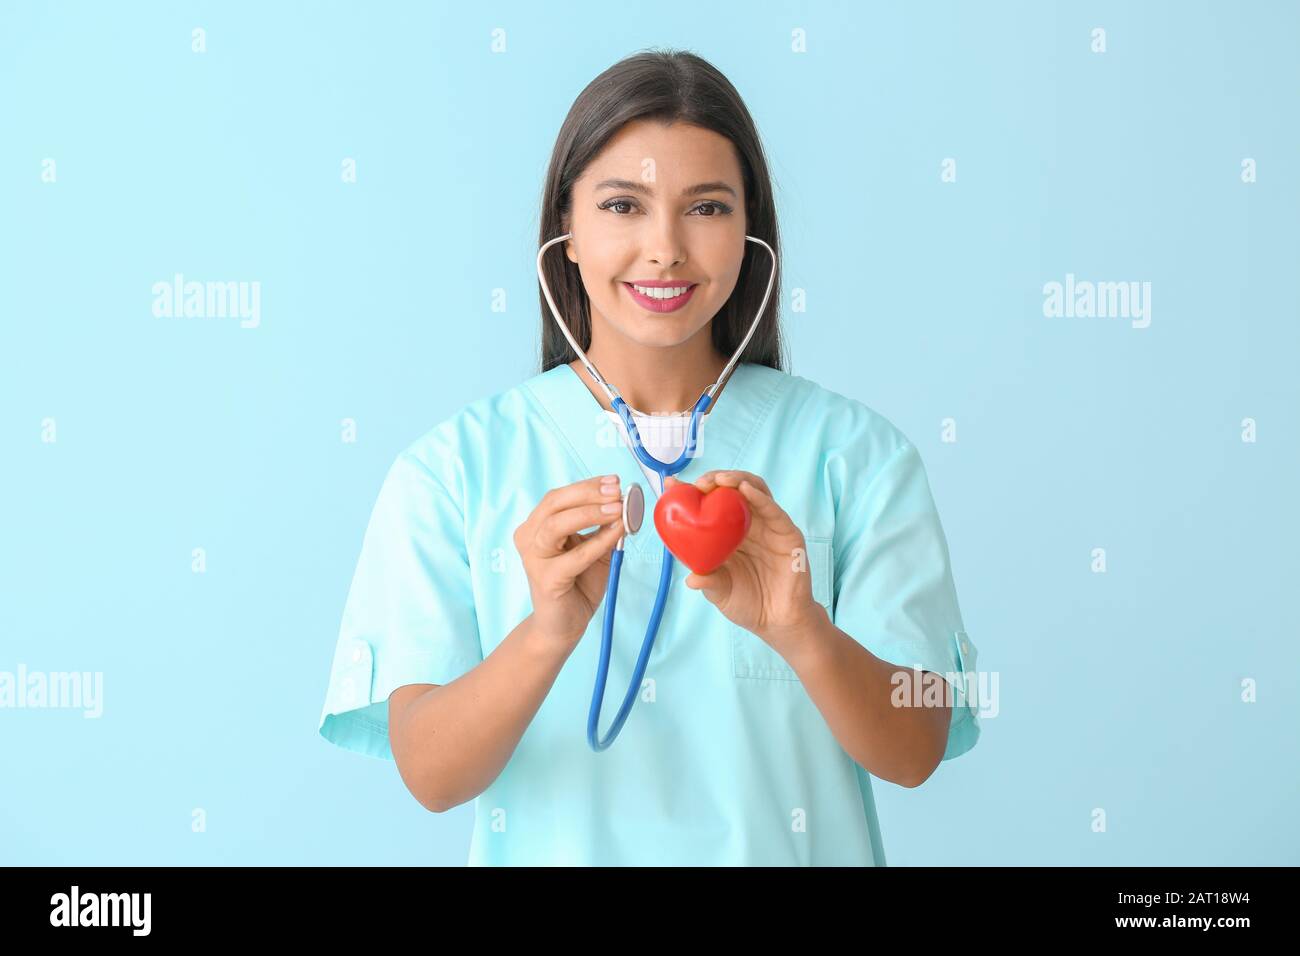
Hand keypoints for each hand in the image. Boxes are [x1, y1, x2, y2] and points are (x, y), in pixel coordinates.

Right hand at [514, 475, 625, 647]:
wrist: (563, 625)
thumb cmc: (578, 584)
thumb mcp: (594, 549)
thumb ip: (604, 527)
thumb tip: (624, 502)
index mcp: (537, 526)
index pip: (559, 496)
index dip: (587, 485)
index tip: (614, 481)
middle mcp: (529, 538)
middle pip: (554, 503)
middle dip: (588, 493)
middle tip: (616, 491)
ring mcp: (534, 559)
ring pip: (557, 524)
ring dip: (589, 512)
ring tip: (617, 508)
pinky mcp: (546, 579)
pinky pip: (574, 556)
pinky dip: (598, 541)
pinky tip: (617, 533)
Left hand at [671, 470, 825, 656]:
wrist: (778, 622)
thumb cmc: (748, 604)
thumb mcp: (719, 592)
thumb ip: (707, 580)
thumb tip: (690, 578)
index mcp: (728, 534)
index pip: (709, 504)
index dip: (691, 492)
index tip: (671, 485)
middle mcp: (748, 525)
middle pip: (733, 490)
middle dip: (715, 479)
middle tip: (700, 483)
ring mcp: (769, 527)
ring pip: (755, 491)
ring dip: (737, 480)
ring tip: (720, 480)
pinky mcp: (788, 533)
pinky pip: (774, 510)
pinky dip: (759, 497)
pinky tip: (745, 490)